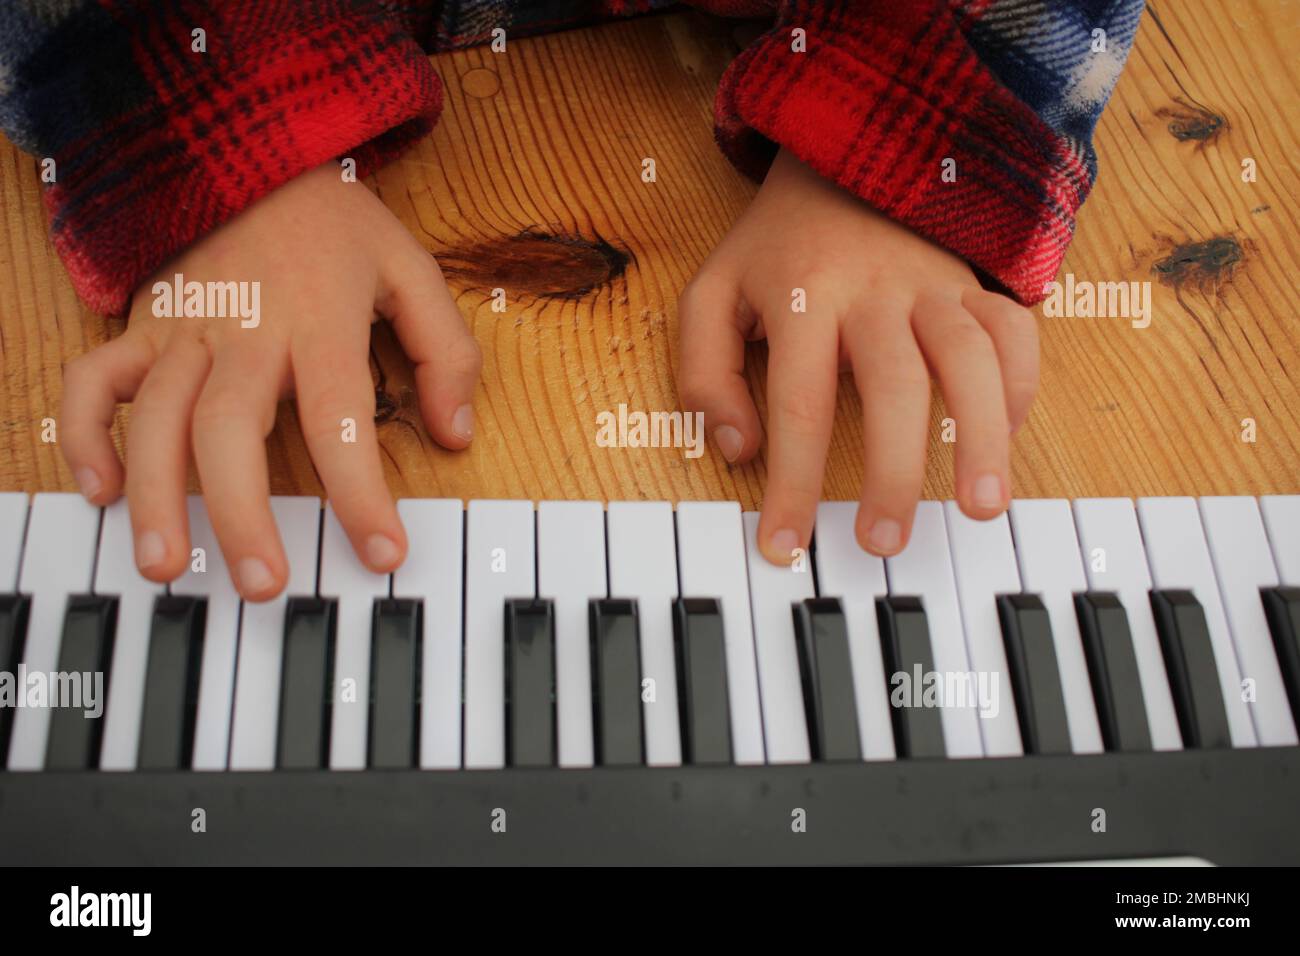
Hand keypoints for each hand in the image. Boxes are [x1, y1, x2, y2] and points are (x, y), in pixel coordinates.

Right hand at [61, 161, 480, 599]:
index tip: (383, 554)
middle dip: (241, 512)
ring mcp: (184, 329)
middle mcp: (245, 330)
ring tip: (165, 565)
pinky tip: (100, 491)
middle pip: (230, 429)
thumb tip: (456, 434)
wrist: (249, 154)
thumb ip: (444, 352)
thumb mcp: (412, 270)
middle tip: (260, 584)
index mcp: (321, 320)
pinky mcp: (141, 327)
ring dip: (155, 494)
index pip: (341, 418)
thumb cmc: (336, 227)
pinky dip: (87, 434)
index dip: (361, 492)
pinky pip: (96, 381)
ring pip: (155, 417)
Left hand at [677, 148, 1037, 563]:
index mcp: (801, 297)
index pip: (796, 406)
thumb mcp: (712, 293)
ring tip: (983, 506)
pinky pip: (1014, 330)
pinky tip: (1004, 437)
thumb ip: (706, 370)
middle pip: (893, 387)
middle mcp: (872, 291)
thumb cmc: (774, 246)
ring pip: (970, 358)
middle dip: (892, 474)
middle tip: (885, 544)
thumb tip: (739, 450)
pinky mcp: (972, 283)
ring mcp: (931, 284)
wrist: (846, 155)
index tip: (787, 550)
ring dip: (981, 435)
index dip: (793, 485)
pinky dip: (1020, 384)